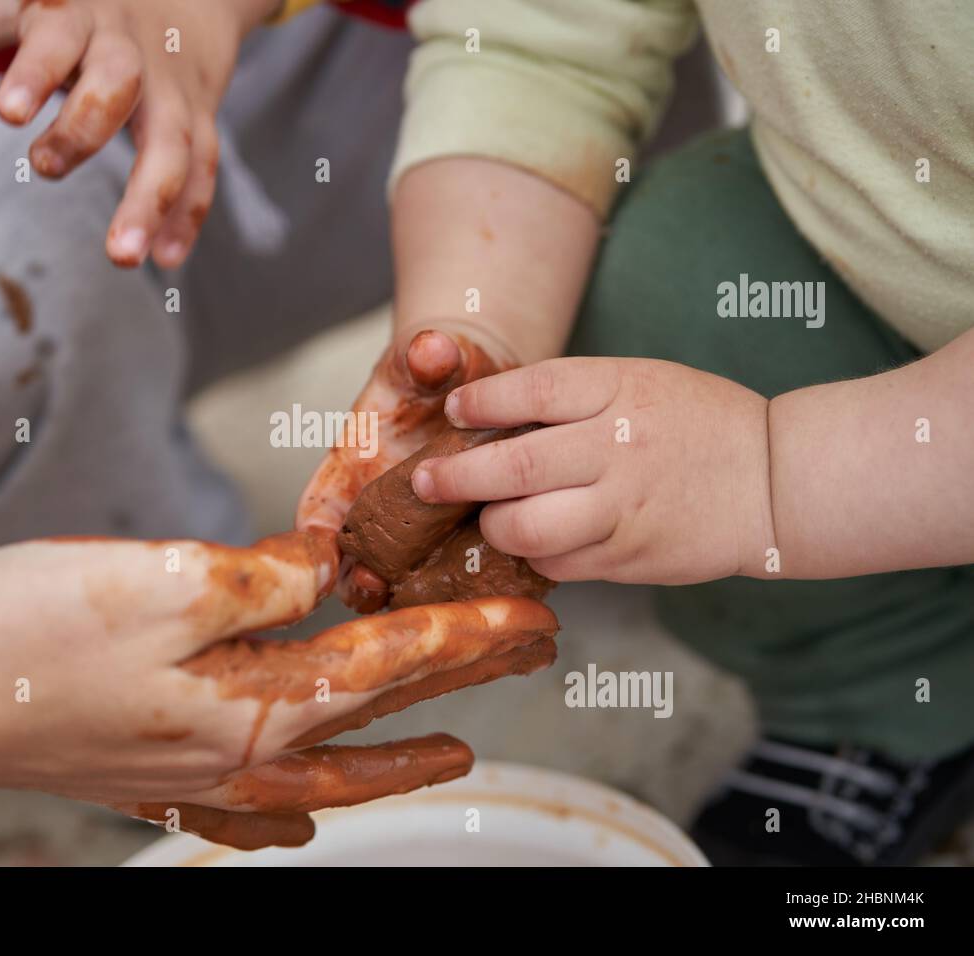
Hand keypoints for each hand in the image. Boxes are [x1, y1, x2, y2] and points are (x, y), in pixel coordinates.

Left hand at [0, 0, 277, 267]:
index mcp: (77, 14)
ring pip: (173, 142)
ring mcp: (170, 89)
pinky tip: (164, 261)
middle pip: (117, 85)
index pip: (55, 36)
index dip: (35, 71)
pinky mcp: (200, 119)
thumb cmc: (84, 3)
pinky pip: (202, 169)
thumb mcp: (23, 1)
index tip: (7, 110)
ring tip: (121, 257)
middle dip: (85, 128)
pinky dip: (186, 215)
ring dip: (152, 200)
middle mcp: (129, 51)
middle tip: (43, 168)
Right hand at [0, 531, 557, 849]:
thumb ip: (267, 578)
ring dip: (395, 756)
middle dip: (458, 685)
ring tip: (453, 752)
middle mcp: (231, 756)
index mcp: (250, 705)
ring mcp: (187, 774)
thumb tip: (330, 570)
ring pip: (325, 774)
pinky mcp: (143, 772)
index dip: (466, 636)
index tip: (532, 618)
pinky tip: (306, 816)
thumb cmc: (26, 633)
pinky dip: (296, 808)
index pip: (387, 664)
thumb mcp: (165, 580)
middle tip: (526, 658)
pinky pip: (249, 808)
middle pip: (375, 720)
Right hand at [296, 324, 514, 608]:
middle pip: (350, 563)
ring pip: (400, 581)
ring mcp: (414, 531)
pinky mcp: (455, 545)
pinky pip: (452, 582)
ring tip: (430, 607)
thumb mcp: (435, 357)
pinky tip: (483, 602)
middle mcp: (376, 507)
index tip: (324, 554)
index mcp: (354, 466)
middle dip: (358, 583)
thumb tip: (431, 348)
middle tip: (377, 590)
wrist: (485, 381)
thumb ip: (428, 355)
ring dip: (410, 598)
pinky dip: (462, 595)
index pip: (317, 513)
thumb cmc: (446, 368)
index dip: (313, 538)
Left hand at [407, 357, 775, 584]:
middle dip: (457, 477)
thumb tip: (492, 418)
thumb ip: (576, 398)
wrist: (777, 481)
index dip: (482, 402)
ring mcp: (623, 507)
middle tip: (427, 482)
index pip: (533, 391)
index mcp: (621, 391)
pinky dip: (536, 554)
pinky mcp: (629, 556)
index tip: (455, 412)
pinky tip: (537, 540)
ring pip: (528, 527)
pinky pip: (559, 562)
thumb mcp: (643, 382)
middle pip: (515, 466)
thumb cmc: (702, 424)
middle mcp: (617, 447)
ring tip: (487, 517)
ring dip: (494, 526)